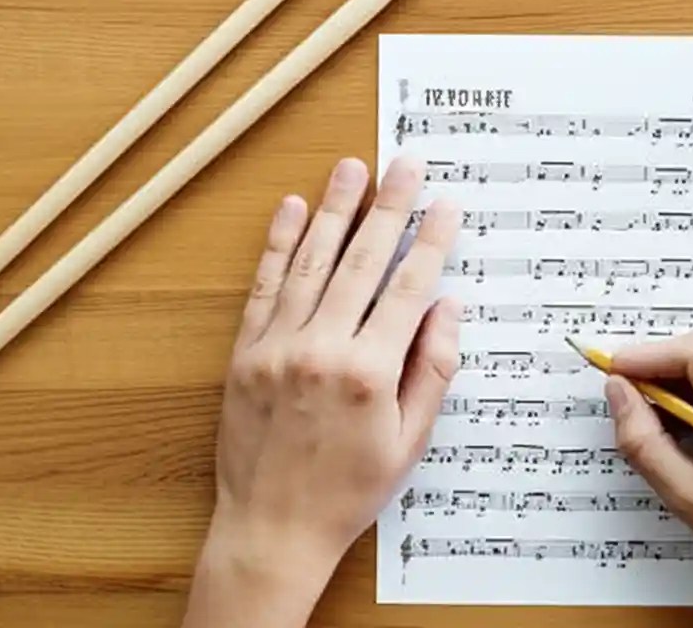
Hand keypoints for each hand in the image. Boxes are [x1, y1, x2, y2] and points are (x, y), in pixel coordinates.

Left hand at [183, 156, 460, 627]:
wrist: (272, 529)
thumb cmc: (348, 492)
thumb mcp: (409, 442)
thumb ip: (432, 370)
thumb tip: (447, 308)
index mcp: (370, 373)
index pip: (409, 288)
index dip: (431, 241)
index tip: (446, 205)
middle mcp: (322, 349)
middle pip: (362, 261)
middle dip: (388, 206)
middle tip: (405, 164)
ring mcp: (278, 346)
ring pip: (311, 262)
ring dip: (334, 211)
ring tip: (352, 168)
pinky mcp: (245, 352)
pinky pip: (263, 287)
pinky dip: (277, 245)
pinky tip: (293, 210)